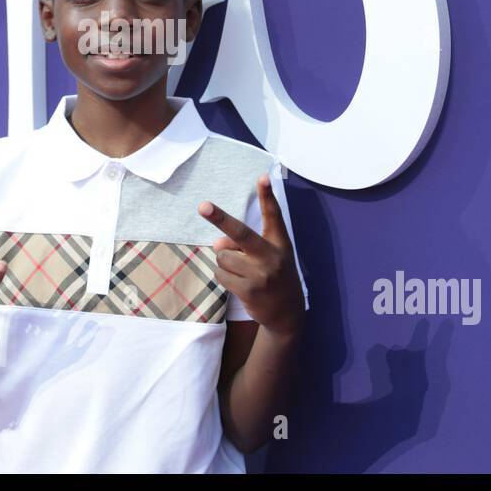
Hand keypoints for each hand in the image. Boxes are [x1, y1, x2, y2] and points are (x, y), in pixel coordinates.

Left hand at [199, 173, 304, 336]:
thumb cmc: (274, 275)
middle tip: (203, 206)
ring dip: (225, 261)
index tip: (263, 177)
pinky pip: (220, 274)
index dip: (267, 196)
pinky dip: (223, 275)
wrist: (287, 313)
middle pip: (240, 233)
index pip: (273, 215)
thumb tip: (217, 243)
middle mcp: (271, 256)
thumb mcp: (269, 256)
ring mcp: (259, 275)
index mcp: (280, 243)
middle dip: (220, 218)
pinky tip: (239, 283)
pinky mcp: (248, 290)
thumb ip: (244, 244)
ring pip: (223, 255)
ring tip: (241, 271)